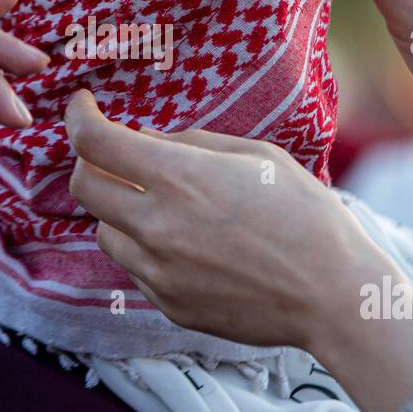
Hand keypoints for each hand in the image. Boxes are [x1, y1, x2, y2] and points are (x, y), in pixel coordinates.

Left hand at [64, 89, 412, 411]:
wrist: (334, 297)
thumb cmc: (306, 216)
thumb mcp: (256, 156)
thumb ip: (191, 144)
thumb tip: (145, 141)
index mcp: (179, 179)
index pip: (93, 143)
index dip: (77, 117)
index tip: (83, 106)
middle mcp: (156, 227)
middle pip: (82, 186)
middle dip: (90, 162)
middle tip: (117, 155)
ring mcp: (158, 272)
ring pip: (103, 230)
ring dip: (120, 210)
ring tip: (166, 206)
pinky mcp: (167, 304)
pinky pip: (134, 268)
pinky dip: (146, 249)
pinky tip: (190, 245)